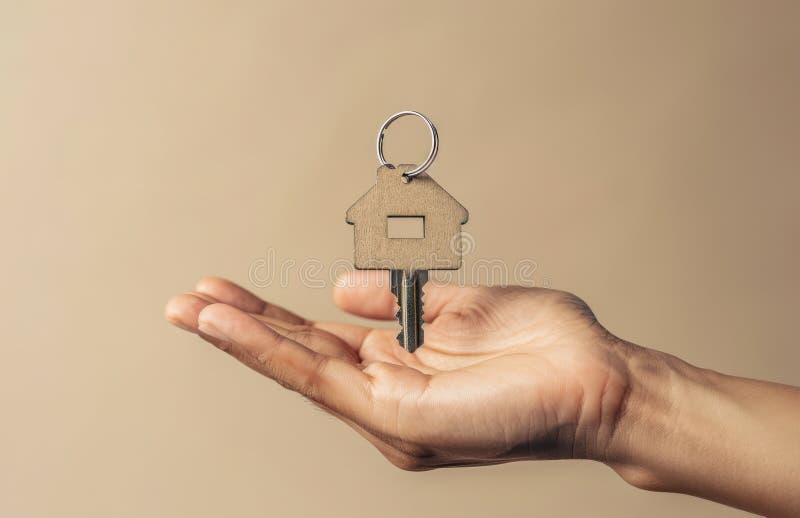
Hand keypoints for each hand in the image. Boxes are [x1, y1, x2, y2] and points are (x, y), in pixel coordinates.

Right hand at [165, 272, 632, 469]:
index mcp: (399, 365)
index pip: (319, 339)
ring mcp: (389, 413)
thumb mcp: (460, 306)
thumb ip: (398, 299)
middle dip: (239, 329)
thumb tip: (340, 287)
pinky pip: (324, 381)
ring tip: (190, 309)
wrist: (596, 379)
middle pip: (298, 357)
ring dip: (242, 339)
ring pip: (300, 371)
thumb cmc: (541, 346)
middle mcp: (386, 393)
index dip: (271, 315)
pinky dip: (274, 353)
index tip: (227, 291)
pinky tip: (235, 328)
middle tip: (185, 301)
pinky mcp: (399, 421)